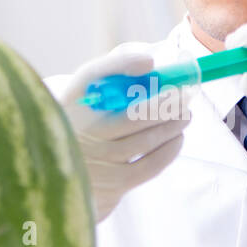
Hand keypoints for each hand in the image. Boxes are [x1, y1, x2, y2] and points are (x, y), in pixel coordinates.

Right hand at [56, 46, 192, 221]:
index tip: (150, 63)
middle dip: (166, 103)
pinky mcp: (109, 186)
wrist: (61, 173)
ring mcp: (93, 161)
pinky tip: (178, 138)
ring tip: (186, 115)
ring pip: (144, 140)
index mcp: (69, 101)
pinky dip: (169, 150)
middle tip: (184, 95)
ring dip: (172, 126)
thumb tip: (149, 61)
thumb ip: (114, 71)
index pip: (92, 75)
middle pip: (131, 113)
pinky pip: (148, 166)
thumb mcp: (87, 96)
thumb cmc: (84, 123)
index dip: (123, 65)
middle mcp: (77, 130)